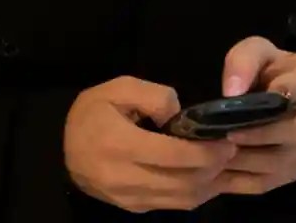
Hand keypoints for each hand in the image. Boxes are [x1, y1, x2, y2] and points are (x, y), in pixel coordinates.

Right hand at [64, 76, 237, 212]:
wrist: (63, 147)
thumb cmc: (93, 112)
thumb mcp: (120, 88)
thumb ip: (155, 96)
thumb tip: (182, 116)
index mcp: (119, 145)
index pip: (174, 156)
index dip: (206, 152)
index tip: (227, 140)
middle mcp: (124, 178)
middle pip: (183, 182)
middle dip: (214, 168)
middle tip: (231, 150)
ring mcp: (129, 198)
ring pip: (182, 199)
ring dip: (209, 184)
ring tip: (223, 163)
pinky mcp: (134, 208)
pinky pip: (173, 205)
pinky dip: (195, 193)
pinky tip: (206, 176)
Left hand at [215, 36, 295, 194]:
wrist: (273, 96)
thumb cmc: (264, 69)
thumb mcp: (253, 51)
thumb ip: (243, 62)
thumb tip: (231, 93)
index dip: (280, 95)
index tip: (249, 100)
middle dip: (260, 134)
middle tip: (228, 133)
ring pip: (286, 161)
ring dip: (249, 160)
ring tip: (219, 153)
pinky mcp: (294, 171)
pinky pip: (271, 182)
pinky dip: (241, 179)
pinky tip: (218, 171)